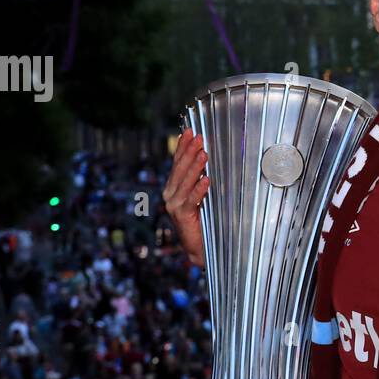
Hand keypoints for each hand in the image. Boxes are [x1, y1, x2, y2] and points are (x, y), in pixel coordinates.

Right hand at [162, 129, 209, 266]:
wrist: (198, 247)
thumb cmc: (203, 220)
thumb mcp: (200, 196)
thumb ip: (199, 180)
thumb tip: (207, 158)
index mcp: (173, 188)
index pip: (177, 162)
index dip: (182, 146)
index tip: (190, 131)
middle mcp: (170, 194)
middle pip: (179, 168)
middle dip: (189, 151)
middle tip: (198, 137)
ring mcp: (173, 205)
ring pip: (184, 182)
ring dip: (194, 166)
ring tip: (203, 153)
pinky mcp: (182, 216)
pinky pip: (191, 200)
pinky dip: (199, 189)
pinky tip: (206, 179)